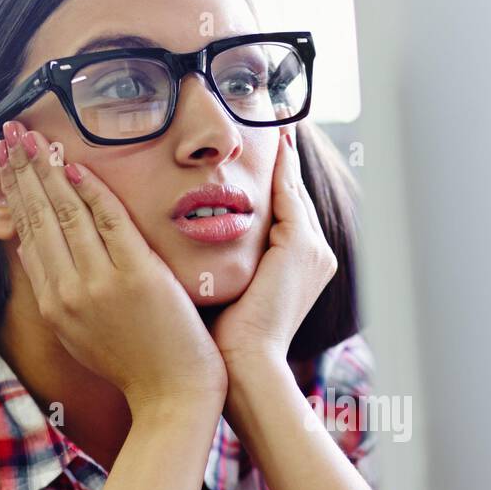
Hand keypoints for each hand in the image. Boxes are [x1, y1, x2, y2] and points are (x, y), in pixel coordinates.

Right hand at [0, 120, 226, 415]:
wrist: (172, 397)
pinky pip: (109, 222)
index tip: (6, 164)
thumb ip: (61, 296)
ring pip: (66, 214)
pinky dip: (92, 191)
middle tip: (9, 134)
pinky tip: (76, 167)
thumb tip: (33, 255)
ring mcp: (101, 283)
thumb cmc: (136, 367)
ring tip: (32, 137)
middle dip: (21, 172)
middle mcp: (69, 292)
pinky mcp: (137, 276)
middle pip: (39, 218)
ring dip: (47, 170)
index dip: (15, 196)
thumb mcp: (81, 336)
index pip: (28, 237)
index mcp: (54, 306)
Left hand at [211, 126, 336, 372]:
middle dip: (283, 158)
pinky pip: (288, 193)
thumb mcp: (219, 291)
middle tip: (276, 120)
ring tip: (275, 120)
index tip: (258, 151)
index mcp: (295, 267)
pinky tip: (272, 139)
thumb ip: (212, 261)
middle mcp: (312, 255)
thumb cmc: (222, 343)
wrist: (244, 368)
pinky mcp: (302, 247)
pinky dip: (280, 166)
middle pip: (293, 193)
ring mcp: (312, 251)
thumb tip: (178, 240)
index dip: (272, 179)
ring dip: (282, 154)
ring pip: (293, 188)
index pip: (282, 210)